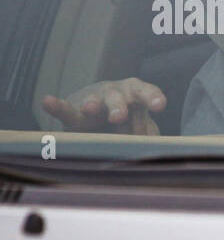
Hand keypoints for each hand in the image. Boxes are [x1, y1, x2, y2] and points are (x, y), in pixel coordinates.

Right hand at [41, 78, 166, 134]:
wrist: (97, 109)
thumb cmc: (128, 118)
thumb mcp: (141, 125)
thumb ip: (147, 133)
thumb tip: (152, 146)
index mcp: (137, 94)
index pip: (148, 93)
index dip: (153, 97)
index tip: (158, 105)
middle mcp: (117, 93)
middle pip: (121, 97)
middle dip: (120, 106)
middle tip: (118, 117)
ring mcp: (95, 100)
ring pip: (96, 102)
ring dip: (93, 106)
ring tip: (89, 109)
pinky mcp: (74, 112)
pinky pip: (66, 110)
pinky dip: (57, 107)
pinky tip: (48, 101)